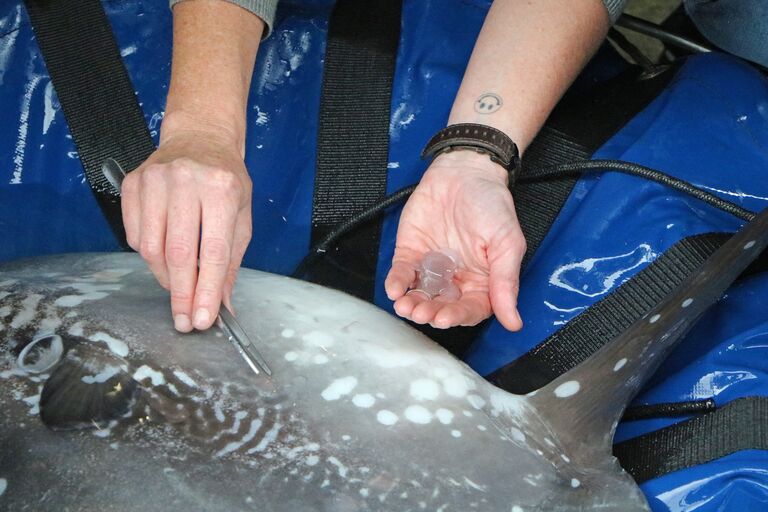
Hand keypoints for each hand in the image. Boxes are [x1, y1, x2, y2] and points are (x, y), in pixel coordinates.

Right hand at [121, 128, 251, 331]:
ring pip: (150, 248)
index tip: (204, 319)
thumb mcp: (241, 216)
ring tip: (177, 287)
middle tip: (184, 320)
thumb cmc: (226, 180)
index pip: (213, 251)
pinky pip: (133, 235)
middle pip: (178, 253)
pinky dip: (147, 256)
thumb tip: (222, 303)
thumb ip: (231, 262)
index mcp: (221, 189)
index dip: (207, 290)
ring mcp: (155, 180)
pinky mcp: (133, 183)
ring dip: (164, 278)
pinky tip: (162, 257)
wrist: (200, 137)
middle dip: (181, 294)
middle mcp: (186, 181)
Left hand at [385, 151, 525, 329]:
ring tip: (407, 306)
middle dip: (431, 312)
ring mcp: (432, 266)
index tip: (446, 318)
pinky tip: (395, 289)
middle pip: (442, 306)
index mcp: (482, 280)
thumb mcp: (507, 242)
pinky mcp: (410, 252)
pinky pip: (402, 273)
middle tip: (423, 313)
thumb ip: (506, 282)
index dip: (457, 316)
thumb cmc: (491, 203)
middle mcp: (456, 278)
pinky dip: (397, 283)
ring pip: (420, 294)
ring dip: (412, 304)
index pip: (470, 309)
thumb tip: (513, 321)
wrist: (464, 170)